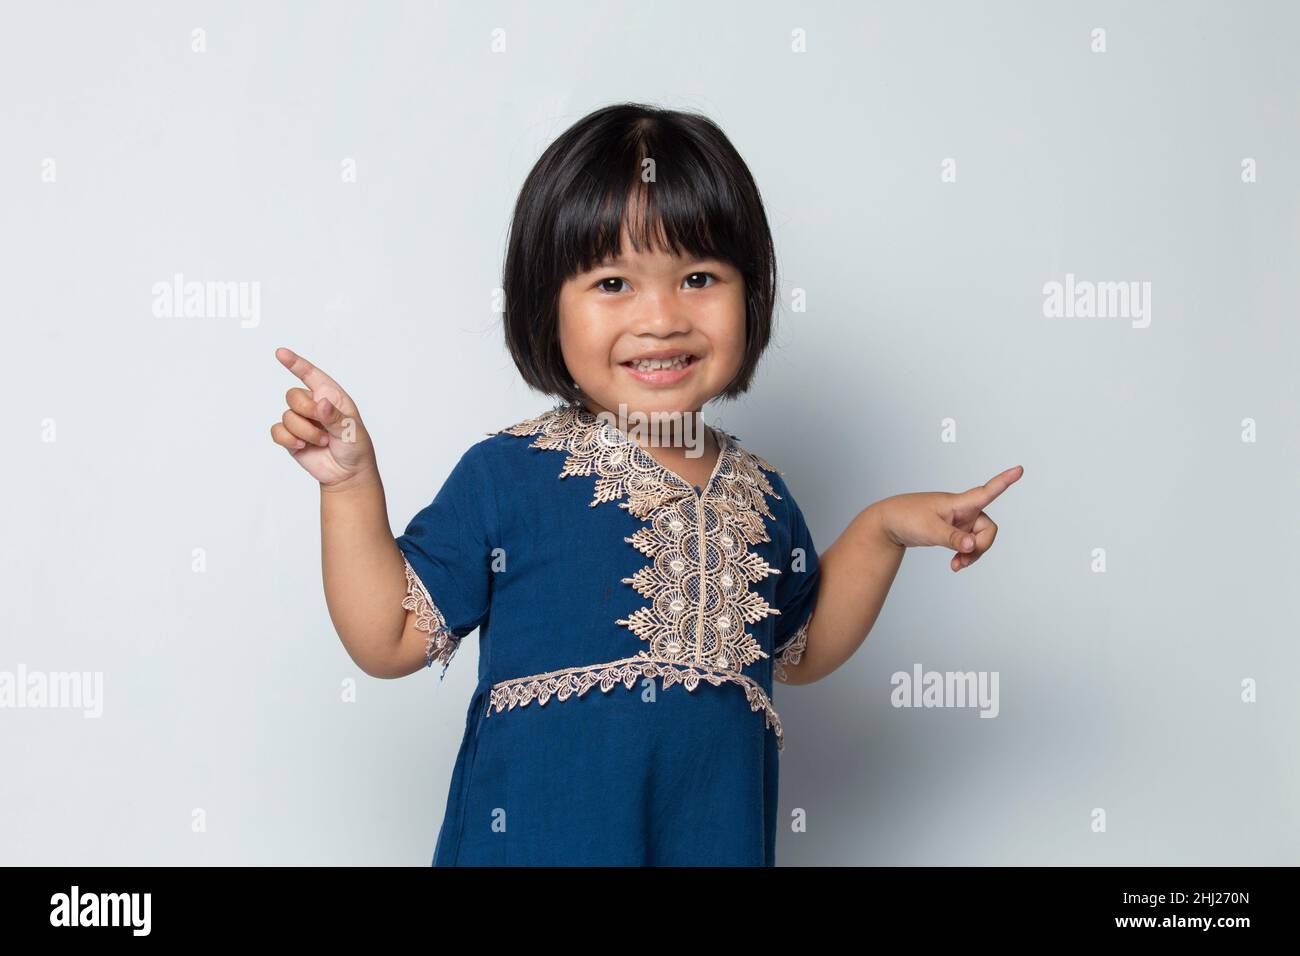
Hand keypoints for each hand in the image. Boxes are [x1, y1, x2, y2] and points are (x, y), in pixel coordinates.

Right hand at [270, 347, 377, 488]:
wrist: (347, 473)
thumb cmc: (355, 447)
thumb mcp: (351, 430)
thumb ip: (335, 417)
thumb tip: (320, 404)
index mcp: (330, 396)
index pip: (310, 374)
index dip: (295, 363)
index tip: (280, 353)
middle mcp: (313, 405)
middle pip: (292, 395)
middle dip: (305, 411)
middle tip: (323, 428)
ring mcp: (300, 421)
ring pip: (286, 416)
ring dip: (305, 432)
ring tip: (322, 442)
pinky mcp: (290, 437)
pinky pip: (277, 431)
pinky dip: (288, 440)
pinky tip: (303, 446)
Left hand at [878, 466, 1022, 571]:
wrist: (888, 522)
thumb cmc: (907, 518)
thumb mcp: (930, 530)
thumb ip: (953, 539)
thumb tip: (973, 546)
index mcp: (959, 502)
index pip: (987, 491)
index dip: (1004, 481)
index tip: (1019, 469)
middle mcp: (963, 509)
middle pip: (988, 528)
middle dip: (981, 546)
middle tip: (964, 559)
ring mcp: (959, 520)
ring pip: (979, 539)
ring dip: (973, 554)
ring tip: (956, 565)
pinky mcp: (953, 530)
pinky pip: (969, 544)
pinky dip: (965, 554)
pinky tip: (955, 564)